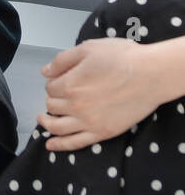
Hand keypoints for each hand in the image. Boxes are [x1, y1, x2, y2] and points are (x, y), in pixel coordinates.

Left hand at [36, 38, 163, 149]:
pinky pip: (75, 142)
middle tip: (60, 95)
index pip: (50, 87)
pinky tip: (51, 145)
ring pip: (57, 126)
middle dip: (53, 99)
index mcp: (70, 84)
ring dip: (46, 123)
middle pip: (52, 105)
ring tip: (42, 120)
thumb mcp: (88, 49)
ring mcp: (89, 121)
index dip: (54, 82)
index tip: (60, 80)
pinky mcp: (102, 132)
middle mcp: (76, 105)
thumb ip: (63, 60)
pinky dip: (60, 145)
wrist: (152, 75)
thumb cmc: (123, 59)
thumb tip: (46, 71)